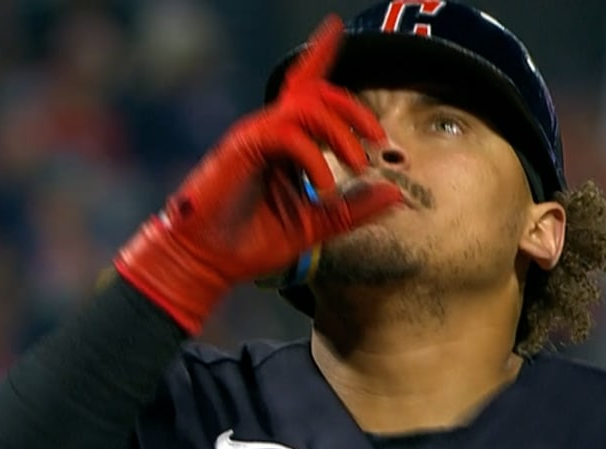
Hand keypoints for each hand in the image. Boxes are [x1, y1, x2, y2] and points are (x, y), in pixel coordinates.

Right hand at [113, 15, 403, 332]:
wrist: (208, 264)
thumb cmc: (252, 243)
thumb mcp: (317, 225)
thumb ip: (354, 209)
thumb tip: (397, 194)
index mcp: (285, 144)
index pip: (305, 90)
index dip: (319, 54)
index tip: (336, 26)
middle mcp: (270, 133)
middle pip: (316, 92)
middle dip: (353, 108)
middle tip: (378, 137)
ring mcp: (255, 137)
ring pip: (306, 107)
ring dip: (341, 133)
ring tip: (358, 165)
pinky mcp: (242, 147)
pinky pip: (287, 134)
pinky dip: (314, 158)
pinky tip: (322, 187)